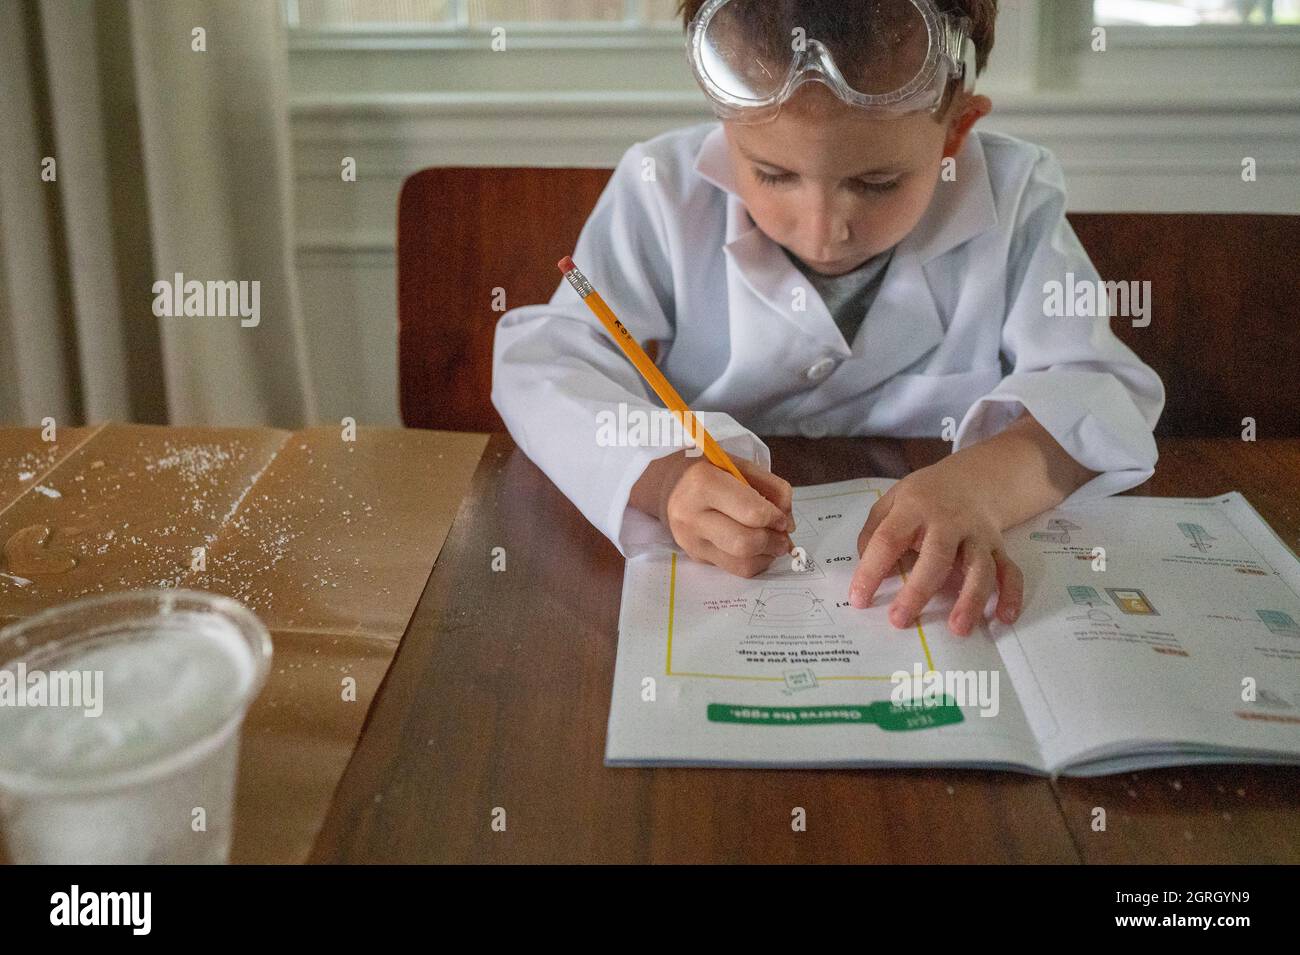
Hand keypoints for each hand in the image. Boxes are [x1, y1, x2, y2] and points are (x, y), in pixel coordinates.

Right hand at [631, 452, 794, 576]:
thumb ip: (773, 488)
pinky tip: (757, 549)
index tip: (782, 517)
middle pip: (745, 543)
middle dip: (773, 542)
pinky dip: (755, 562)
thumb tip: (788, 525)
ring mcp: (691, 540)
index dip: (775, 518)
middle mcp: (692, 515)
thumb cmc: (710, 471)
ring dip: (767, 556)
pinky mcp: (695, 556)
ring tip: (773, 543)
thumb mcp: (741, 465)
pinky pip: (734, 569)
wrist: (671, 484)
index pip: (751, 513)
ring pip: (741, 563)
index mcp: (703, 484)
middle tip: (783, 536)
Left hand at [847, 460, 1023, 634]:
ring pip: (979, 567)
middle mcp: (949, 522)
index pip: (888, 540)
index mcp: (914, 509)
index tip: (859, 599)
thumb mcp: (891, 501)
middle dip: (918, 591)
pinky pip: (1009, 571)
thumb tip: (866, 571)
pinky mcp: (999, 547)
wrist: (973, 478)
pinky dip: (1011, 594)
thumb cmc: (924, 498)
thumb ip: (873, 533)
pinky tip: (1004, 617)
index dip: (871, 570)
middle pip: (936, 556)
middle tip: (899, 620)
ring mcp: (978, 535)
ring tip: (958, 629)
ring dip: (970, 599)